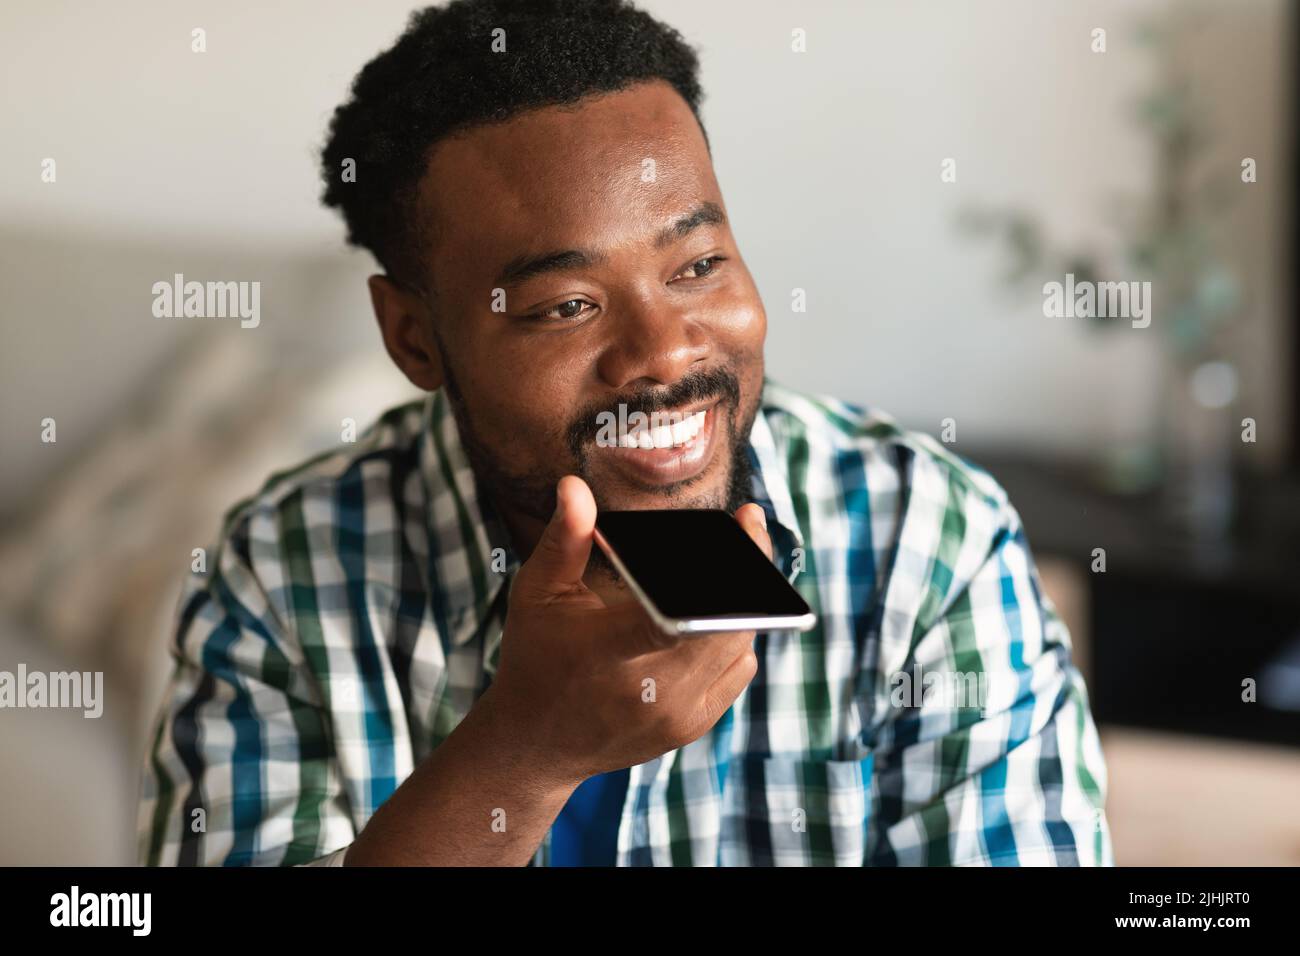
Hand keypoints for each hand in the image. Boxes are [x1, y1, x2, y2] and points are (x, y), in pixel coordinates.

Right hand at [485, 475, 771, 783]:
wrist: (536, 744)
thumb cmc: (535, 657)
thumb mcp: (537, 594)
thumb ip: (565, 540)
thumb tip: (574, 485)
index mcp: (604, 654)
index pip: (673, 618)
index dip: (724, 568)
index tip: (745, 521)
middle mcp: (648, 693)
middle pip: (724, 624)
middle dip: (748, 569)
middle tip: (749, 526)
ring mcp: (676, 715)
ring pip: (739, 643)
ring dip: (743, 601)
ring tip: (741, 559)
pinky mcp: (694, 726)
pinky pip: (739, 668)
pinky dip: (736, 635)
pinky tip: (722, 609)